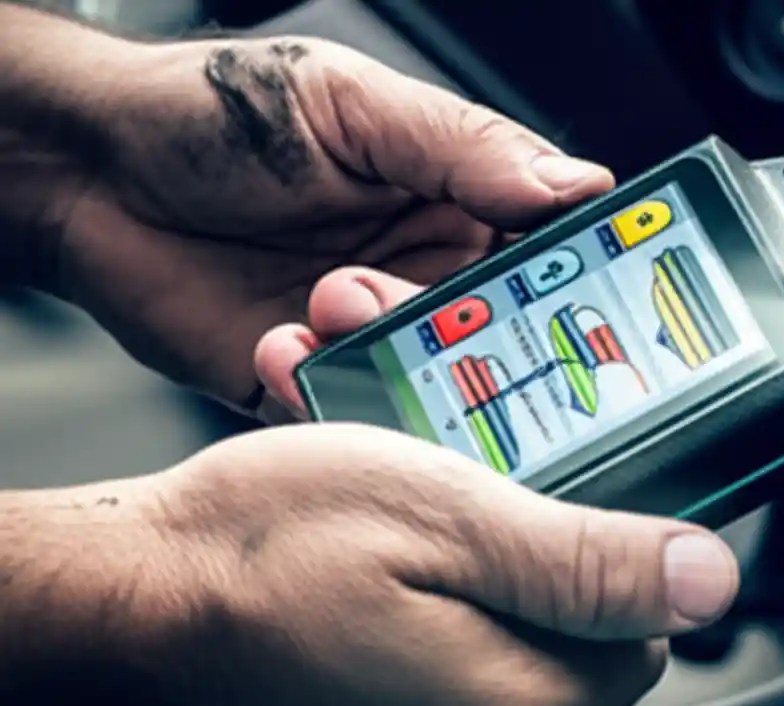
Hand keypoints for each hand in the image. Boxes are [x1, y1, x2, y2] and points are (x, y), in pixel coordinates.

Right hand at [0, 423, 738, 705]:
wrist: (138, 593)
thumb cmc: (267, 554)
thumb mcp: (447, 518)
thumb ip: (585, 560)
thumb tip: (706, 580)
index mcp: (528, 692)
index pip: (646, 619)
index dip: (616, 530)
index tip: (568, 464)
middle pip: (574, 600)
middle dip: (536, 500)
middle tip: (474, 438)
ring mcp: (440, 703)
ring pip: (507, 588)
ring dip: (473, 505)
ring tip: (405, 441)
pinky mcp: (401, 682)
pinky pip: (451, 601)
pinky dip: (429, 540)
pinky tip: (380, 485)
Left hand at [19, 32, 611, 419]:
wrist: (88, 172)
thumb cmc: (217, 115)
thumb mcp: (350, 104)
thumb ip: (464, 147)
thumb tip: (574, 184)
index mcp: (456, 200)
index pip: (548, 248)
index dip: (576, 273)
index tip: (587, 290)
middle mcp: (426, 273)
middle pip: (505, 330)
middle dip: (479, 326)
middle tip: (433, 300)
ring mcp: (371, 334)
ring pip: (433, 379)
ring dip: (391, 348)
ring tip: (327, 295)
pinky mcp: (311, 383)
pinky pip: (351, 416)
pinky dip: (325, 395)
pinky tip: (278, 344)